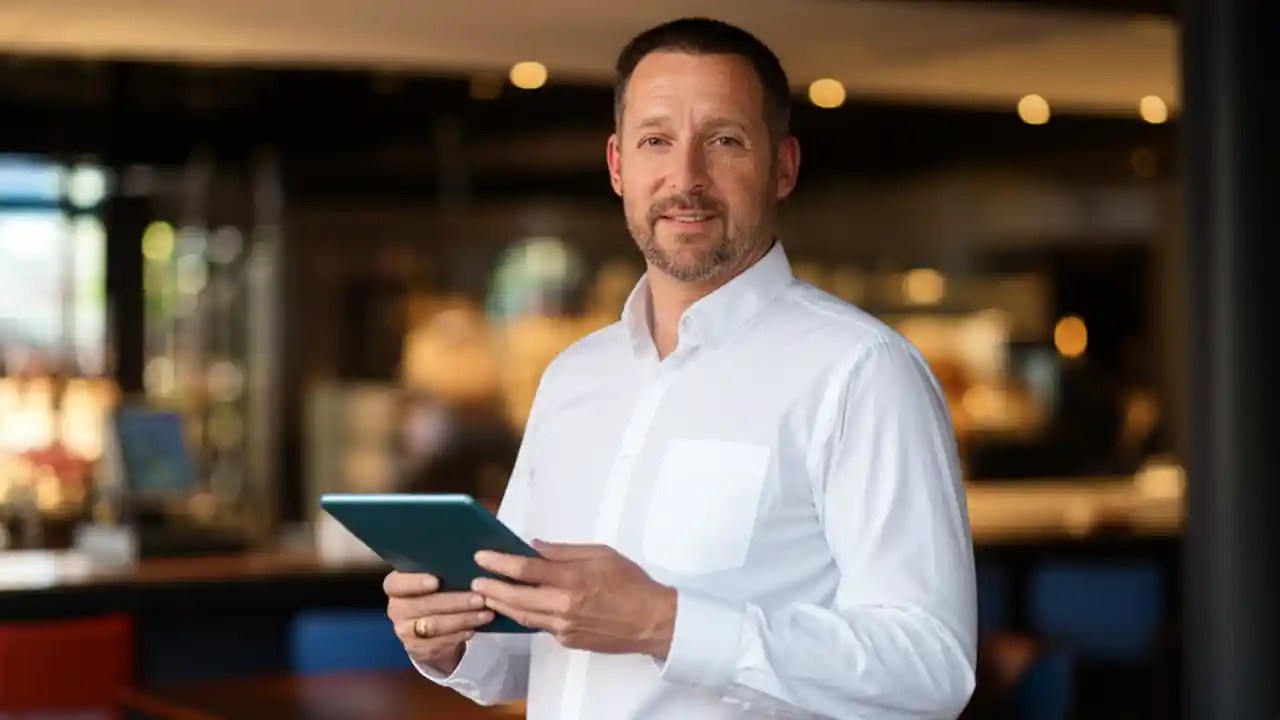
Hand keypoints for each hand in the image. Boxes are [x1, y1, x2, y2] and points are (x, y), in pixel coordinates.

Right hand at [383, 571, 495, 674]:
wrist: (430, 632)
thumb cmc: (436, 594)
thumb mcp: (435, 581)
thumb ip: (442, 571)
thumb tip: (472, 559)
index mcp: (396, 587)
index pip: (395, 584)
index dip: (414, 582)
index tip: (436, 581)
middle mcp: (396, 609)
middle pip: (422, 605)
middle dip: (454, 601)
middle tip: (480, 598)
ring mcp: (405, 631)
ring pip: (434, 625)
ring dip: (463, 619)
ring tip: (486, 613)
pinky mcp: (418, 648)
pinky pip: (440, 642)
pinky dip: (460, 634)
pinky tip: (476, 628)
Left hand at [473, 540, 676, 658]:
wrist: (652, 621)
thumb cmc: (630, 583)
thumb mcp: (601, 554)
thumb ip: (564, 551)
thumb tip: (534, 546)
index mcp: (572, 579)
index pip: (526, 569)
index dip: (500, 562)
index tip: (482, 555)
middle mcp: (564, 605)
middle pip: (516, 598)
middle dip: (491, 587)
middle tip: (475, 578)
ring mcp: (564, 627)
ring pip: (523, 616)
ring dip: (501, 605)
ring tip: (486, 593)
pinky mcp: (567, 640)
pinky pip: (539, 626)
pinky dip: (524, 615)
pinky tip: (516, 607)